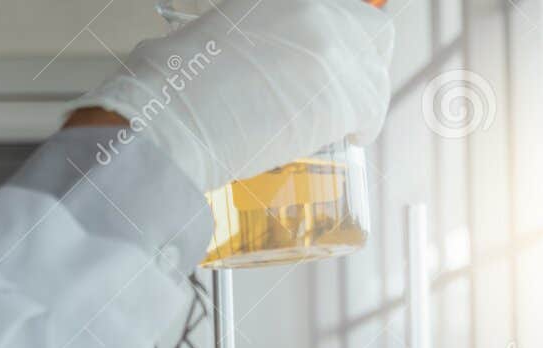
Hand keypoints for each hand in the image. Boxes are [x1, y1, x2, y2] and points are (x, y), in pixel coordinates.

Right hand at [79, 0, 394, 191]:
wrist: (172, 120)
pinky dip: (363, 127)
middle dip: (362, 63)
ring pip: (376, 74)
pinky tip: (349, 139)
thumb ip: (226, 42)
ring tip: (345, 126)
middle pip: (369, 31)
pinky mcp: (344, 94)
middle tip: (344, 94)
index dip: (335, 39)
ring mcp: (332, 50)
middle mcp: (312, 11)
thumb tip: (215, 61)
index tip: (323, 66)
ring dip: (363, 101)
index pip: (332, 10)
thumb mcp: (195, 39)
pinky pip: (372, 110)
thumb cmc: (166, 89)